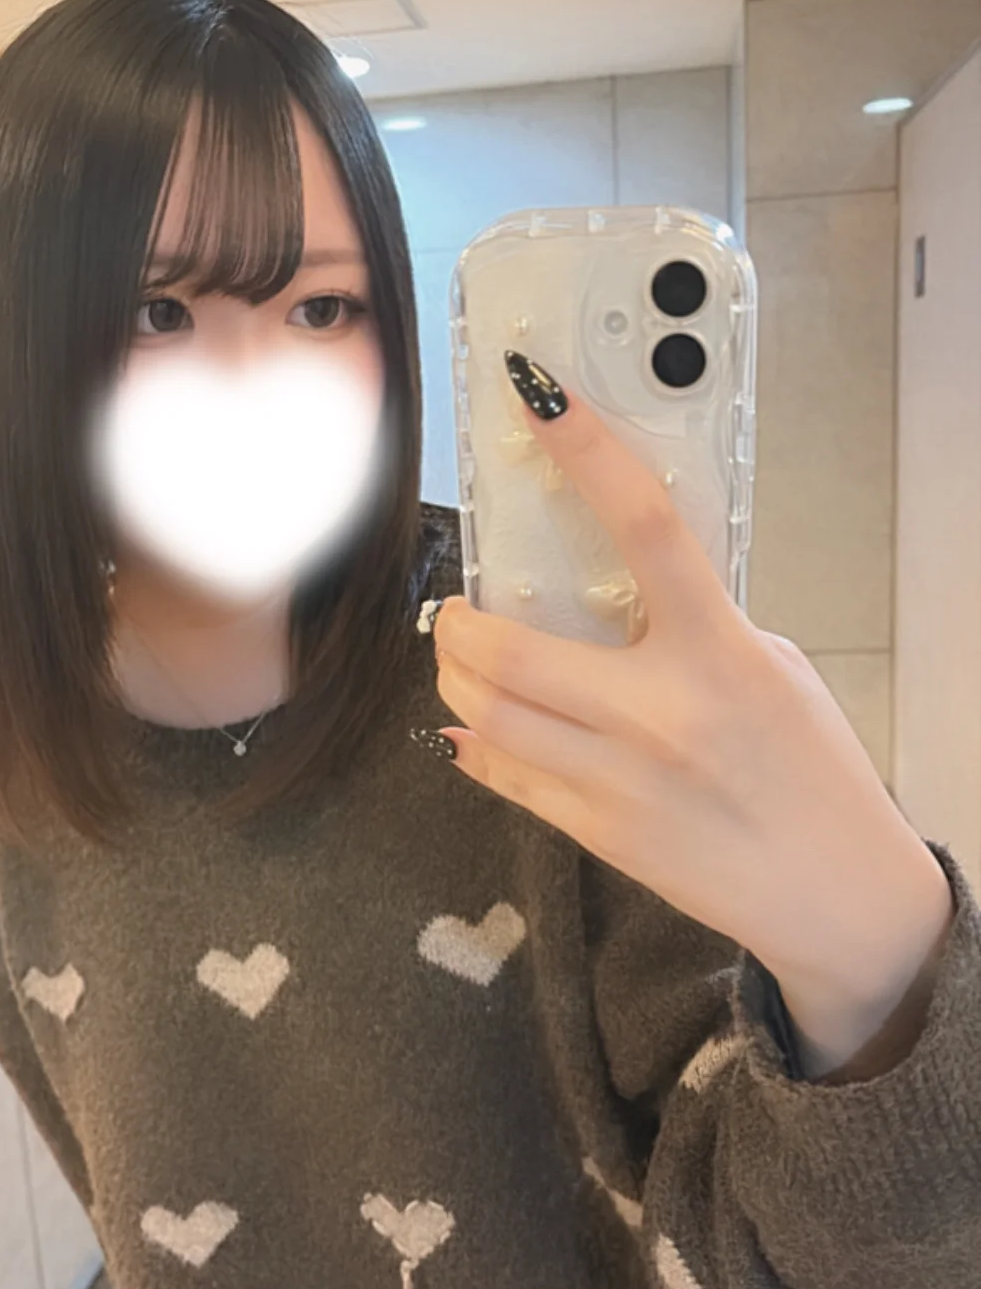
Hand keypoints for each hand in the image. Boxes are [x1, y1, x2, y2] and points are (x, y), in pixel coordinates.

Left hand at [429, 362, 952, 1059]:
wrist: (836, 893)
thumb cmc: (813, 770)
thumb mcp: (774, 668)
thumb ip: (698, 625)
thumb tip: (619, 590)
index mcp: (718, 651)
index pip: (645, 525)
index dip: (587, 450)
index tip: (539, 395)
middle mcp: (659, 712)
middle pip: (511, 649)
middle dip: (457, 620)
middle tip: (454, 606)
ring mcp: (618, 778)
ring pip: (484, 715)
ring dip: (453, 676)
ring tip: (459, 659)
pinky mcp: (597, 831)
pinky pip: (502, 774)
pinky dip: (478, 740)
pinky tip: (479, 725)